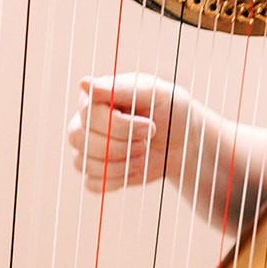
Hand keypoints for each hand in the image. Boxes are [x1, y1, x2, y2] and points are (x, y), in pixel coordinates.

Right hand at [68, 74, 188, 191]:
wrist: (183, 140)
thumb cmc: (168, 110)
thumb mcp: (152, 93)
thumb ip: (120, 89)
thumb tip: (84, 83)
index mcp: (94, 99)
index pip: (90, 114)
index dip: (121, 126)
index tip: (151, 127)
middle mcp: (83, 123)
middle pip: (83, 140)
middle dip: (122, 145)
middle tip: (148, 141)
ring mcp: (86, 149)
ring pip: (85, 163)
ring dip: (121, 163)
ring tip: (143, 152)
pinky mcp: (95, 173)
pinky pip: (93, 184)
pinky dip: (117, 180)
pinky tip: (134, 167)